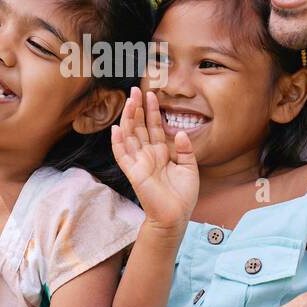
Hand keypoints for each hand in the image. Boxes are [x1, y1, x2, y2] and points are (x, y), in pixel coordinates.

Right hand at [110, 87, 197, 228]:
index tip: (151, 94)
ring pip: (130, 136)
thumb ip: (185, 150)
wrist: (176, 217)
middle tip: (136, 89)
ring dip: (128, 119)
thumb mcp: (190, 168)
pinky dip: (118, 143)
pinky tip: (116, 129)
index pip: (153, 127)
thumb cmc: (182, 196)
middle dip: (137, 108)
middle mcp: (147, 155)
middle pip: (139, 127)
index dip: (152, 110)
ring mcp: (139, 163)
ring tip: (129, 101)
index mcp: (160, 152)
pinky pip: (122, 156)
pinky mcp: (134, 173)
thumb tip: (181, 131)